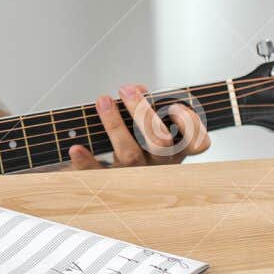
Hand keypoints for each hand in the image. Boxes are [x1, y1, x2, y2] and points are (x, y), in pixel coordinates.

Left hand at [67, 83, 209, 169]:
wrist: (105, 183)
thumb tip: (135, 89)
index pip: (197, 143)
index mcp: (174, 153)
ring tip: (103, 100)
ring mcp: (135, 176)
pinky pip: (98, 174)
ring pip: (131, 155)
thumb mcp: (147, 128)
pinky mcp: (108, 182)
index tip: (174, 106)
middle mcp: (158, 166)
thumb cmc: (132, 144)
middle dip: (144, 112)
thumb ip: (145, 107)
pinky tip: (75, 148)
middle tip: (126, 90)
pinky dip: (86, 161)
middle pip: (160, 142)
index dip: (191, 125)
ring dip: (115, 124)